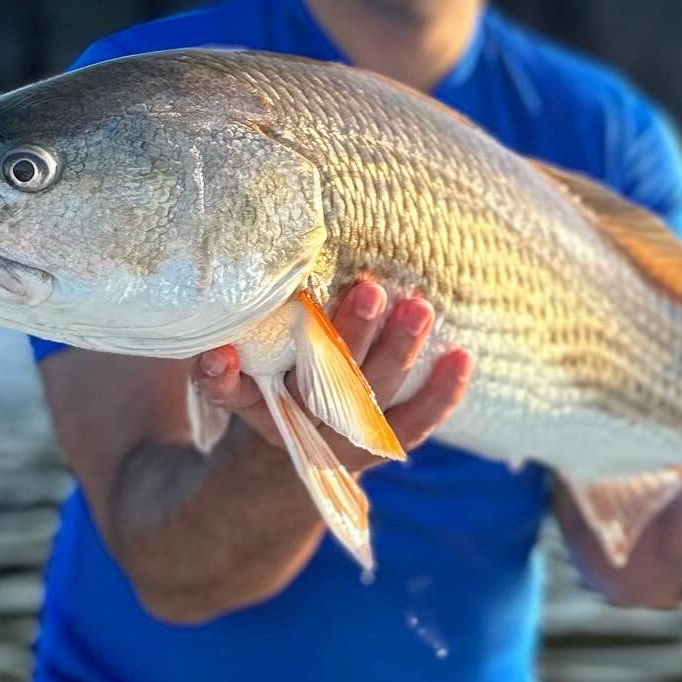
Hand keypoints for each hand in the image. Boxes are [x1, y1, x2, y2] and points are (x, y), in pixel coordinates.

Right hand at [189, 281, 472, 473]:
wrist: (308, 439)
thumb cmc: (282, 366)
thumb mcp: (259, 345)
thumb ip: (259, 311)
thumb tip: (266, 238)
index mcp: (254, 398)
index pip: (227, 388)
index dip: (220, 374)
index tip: (219, 353)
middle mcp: (295, 421)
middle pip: (318, 385)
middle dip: (347, 336)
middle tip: (370, 290)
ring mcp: (341, 437)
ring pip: (370, 398)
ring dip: (398, 352)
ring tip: (418, 309)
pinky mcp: (382, 443)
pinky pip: (416, 422)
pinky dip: (442, 392)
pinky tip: (461, 356)